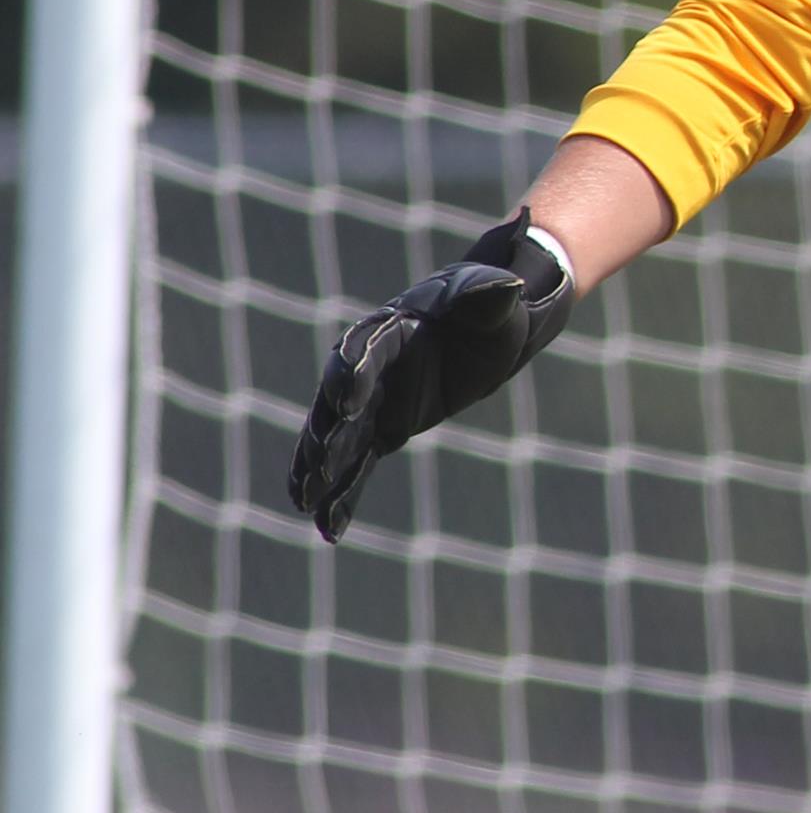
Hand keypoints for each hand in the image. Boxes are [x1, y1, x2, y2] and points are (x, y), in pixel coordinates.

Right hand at [288, 210, 573, 541]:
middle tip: (316, 465)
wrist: (489, 325)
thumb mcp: (492, 297)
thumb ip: (487, 294)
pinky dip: (343, 492)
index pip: (362, 352)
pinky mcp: (384, 427)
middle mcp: (370, 367)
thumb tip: (504, 286)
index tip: (345, 400)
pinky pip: (358, 462)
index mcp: (389, 330)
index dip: (352, 375)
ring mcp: (374, 400)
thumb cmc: (491, 307)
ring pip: (339, 437)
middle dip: (326, 432)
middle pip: (338, 401)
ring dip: (320, 468)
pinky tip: (328, 526)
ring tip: (304, 500)